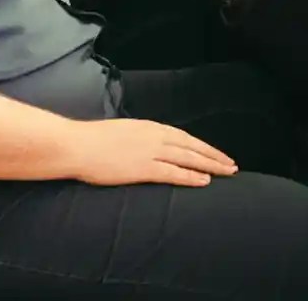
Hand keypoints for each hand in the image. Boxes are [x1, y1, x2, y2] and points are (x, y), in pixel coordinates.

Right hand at [68, 118, 237, 186]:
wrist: (76, 145)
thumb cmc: (90, 140)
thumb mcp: (119, 132)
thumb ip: (136, 138)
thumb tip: (144, 145)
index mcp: (147, 126)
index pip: (183, 136)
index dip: (202, 145)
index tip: (215, 153)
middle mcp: (153, 136)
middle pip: (191, 146)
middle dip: (213, 155)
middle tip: (231, 165)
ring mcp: (150, 151)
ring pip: (188, 158)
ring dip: (210, 165)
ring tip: (226, 173)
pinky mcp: (143, 168)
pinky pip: (173, 172)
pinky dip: (191, 176)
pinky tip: (204, 181)